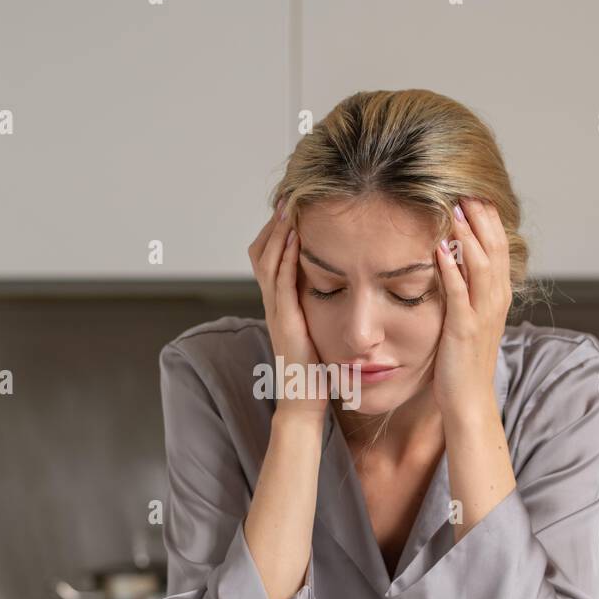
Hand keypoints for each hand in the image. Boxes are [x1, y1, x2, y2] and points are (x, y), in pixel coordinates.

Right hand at [248, 198, 327, 416]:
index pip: (270, 259)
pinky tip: (296, 237)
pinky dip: (287, 256)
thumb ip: (320, 309)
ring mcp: (276, 312)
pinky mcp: (286, 322)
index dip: (276, 232)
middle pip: (261, 253)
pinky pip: (282, 282)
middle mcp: (273, 304)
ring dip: (277, 232)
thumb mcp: (316, 330)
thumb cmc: (315, 370)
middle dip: (273, 224)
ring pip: (268, 262)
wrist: (304, 401)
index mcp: (280, 305)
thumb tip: (337, 288)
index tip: (290, 208)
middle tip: (286, 198)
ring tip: (288, 207)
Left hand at [432, 197, 512, 421]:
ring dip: (467, 234)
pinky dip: (450, 268)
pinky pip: (458, 293)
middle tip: (465, 188)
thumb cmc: (464, 360)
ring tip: (454, 209)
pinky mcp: (463, 329)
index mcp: (498, 295)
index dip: (488, 218)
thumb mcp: (471, 318)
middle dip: (480, 217)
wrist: (470, 400)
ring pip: (481, 265)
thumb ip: (468, 290)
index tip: (473, 192)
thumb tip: (456, 261)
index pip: (499, 246)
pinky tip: (439, 248)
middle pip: (495, 247)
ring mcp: (481, 314)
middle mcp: (496, 300)